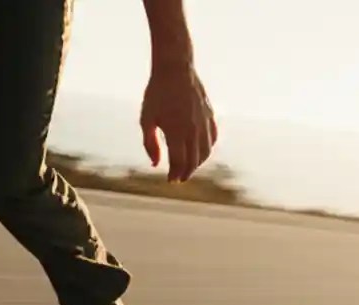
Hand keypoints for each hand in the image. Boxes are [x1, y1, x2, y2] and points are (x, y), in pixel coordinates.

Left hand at [140, 64, 216, 181]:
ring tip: (188, 167)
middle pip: (194, 161)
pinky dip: (208, 149)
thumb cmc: (156, 94)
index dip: (175, 174)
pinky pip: (213, 138)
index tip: (170, 180)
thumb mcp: (146, 119)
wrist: (175, 69)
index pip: (179, 162)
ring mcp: (204, 122)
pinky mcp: (210, 115)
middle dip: (186, 172)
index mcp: (176, 132)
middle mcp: (193, 130)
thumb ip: (150, 144)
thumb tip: (155, 164)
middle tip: (178, 178)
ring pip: (206, 152)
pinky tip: (200, 151)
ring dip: (198, 163)